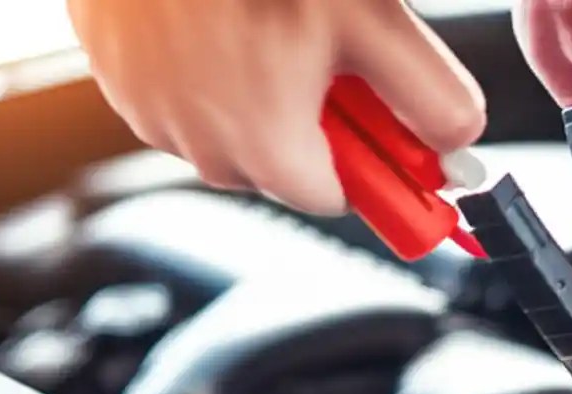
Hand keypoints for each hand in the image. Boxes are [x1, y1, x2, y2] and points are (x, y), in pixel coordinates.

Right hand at [67, 0, 484, 215]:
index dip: (366, 155)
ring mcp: (148, 111)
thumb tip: (457, 142)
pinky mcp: (114, 72)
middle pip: (281, 165)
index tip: (381, 120)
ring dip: (255, 91)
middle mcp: (199, 148)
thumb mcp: (373, 24)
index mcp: (265, 152)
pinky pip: (177, 91)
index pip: (335, 198)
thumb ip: (429, 99)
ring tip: (263, 20)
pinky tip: (218, 14)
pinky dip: (204, 65)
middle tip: (323, 49)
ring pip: (228, 127)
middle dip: (310, 121)